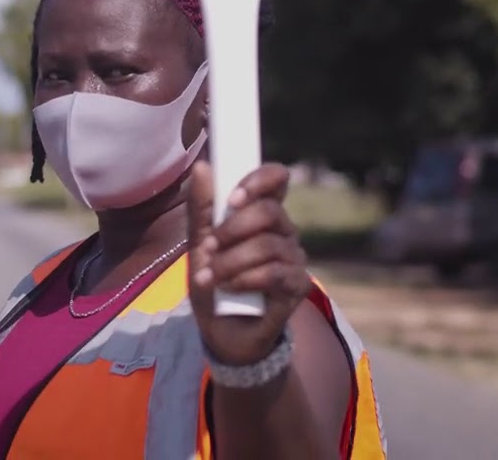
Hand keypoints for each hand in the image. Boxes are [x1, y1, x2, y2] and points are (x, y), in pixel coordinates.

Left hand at [187, 161, 310, 365]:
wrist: (223, 332)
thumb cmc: (215, 283)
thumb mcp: (198, 244)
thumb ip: (201, 208)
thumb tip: (201, 166)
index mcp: (262, 214)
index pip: (276, 179)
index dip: (259, 181)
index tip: (233, 199)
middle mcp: (283, 231)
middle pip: (270, 211)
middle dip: (234, 228)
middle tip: (210, 247)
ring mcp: (293, 258)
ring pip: (269, 245)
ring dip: (232, 261)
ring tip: (211, 277)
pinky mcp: (298, 286)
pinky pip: (276, 273)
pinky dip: (246, 279)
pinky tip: (230, 288)